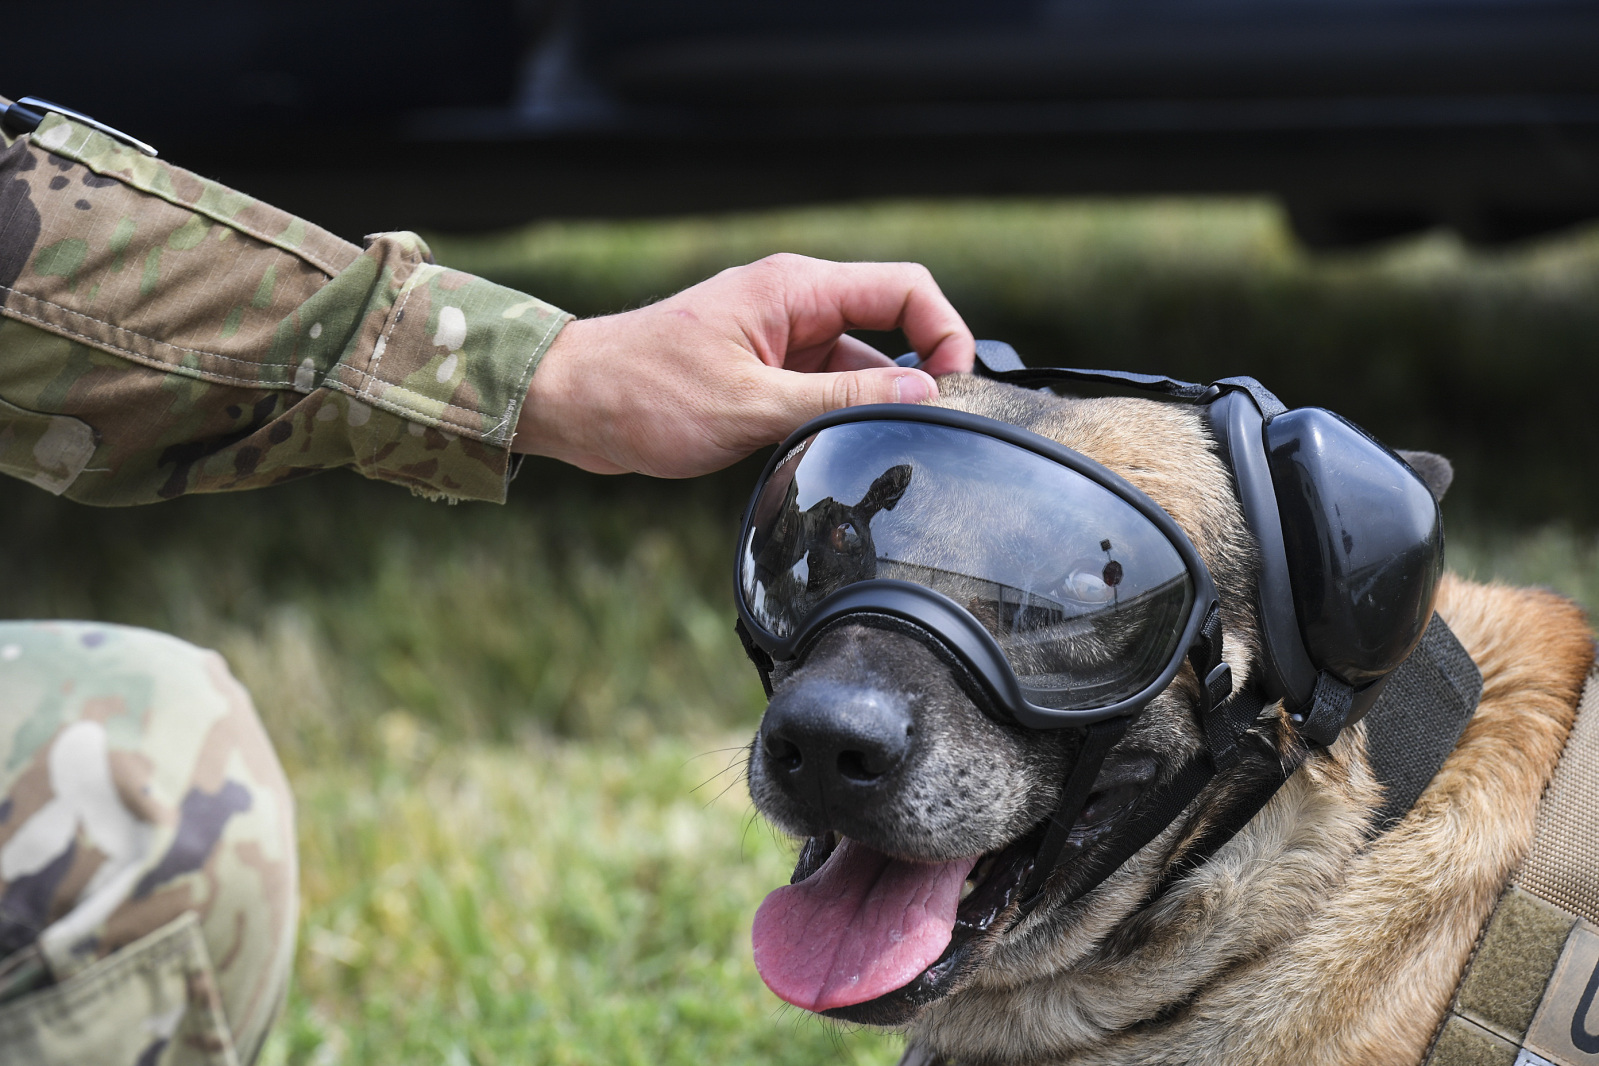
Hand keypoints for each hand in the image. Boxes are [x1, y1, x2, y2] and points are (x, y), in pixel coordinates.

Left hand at [512, 254, 974, 476]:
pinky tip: (835, 451)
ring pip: (859, 365)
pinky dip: (839, 416)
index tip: (953, 390)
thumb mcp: (752, 402)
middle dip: (918, 375)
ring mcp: (779, 341)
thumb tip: (919, 394)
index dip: (943, 333)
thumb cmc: (643, 392)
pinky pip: (823, 389)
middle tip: (930, 430)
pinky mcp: (763, 374)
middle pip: (889, 327)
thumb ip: (841, 396)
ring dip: (873, 402)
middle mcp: (794, 306)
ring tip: (876, 449)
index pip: (904, 289)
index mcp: (796, 289)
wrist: (571, 404)